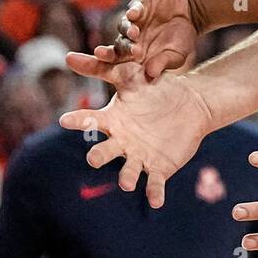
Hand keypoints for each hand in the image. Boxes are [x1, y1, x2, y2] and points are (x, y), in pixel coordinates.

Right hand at [60, 55, 213, 207]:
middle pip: (105, 152)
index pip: (91, 121)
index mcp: (113, 120)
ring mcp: (139, 157)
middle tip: (93, 157)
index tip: (65, 120)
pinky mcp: (160, 168)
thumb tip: (68, 55)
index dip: (79, 121)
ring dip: (126, 178)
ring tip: (127, 183)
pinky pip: (155, 183)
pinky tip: (156, 201)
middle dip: (99, 155)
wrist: (191, 104)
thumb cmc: (156, 88)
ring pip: (128, 172)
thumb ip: (103, 67)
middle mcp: (122, 142)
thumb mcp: (131, 74)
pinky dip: (155, 192)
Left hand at [96, 0, 198, 79]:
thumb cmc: (181, 41)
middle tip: (121, 52)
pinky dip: (134, 10)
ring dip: (127, 30)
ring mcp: (136, 20)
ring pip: (124, 25)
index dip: (101, 62)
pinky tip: (134, 13)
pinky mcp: (143, 4)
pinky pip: (135, 7)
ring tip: (135, 33)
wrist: (191, 15)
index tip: (97, 61)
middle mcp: (131, 38)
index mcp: (135, 56)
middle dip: (113, 50)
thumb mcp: (177, 56)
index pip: (114, 62)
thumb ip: (163, 63)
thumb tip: (151, 73)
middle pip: (117, 45)